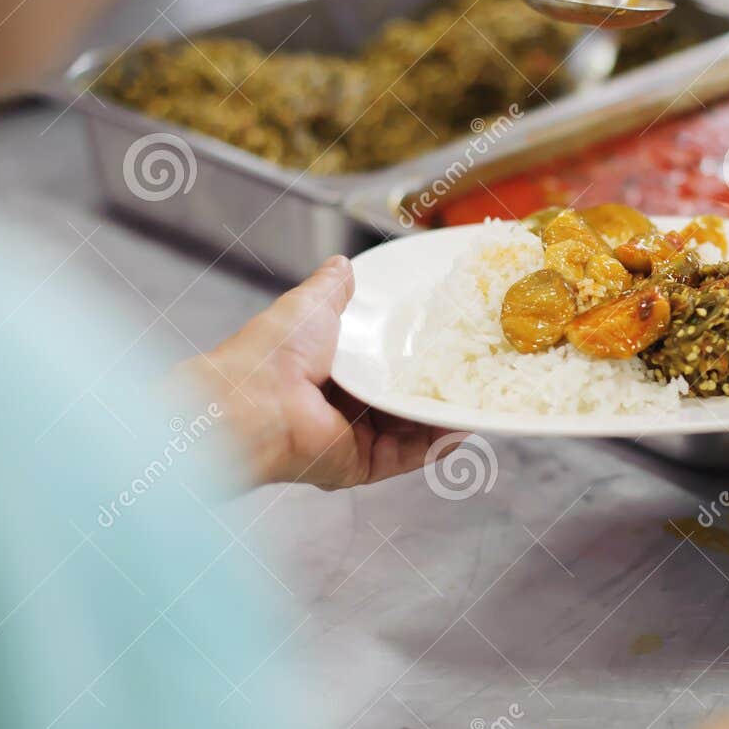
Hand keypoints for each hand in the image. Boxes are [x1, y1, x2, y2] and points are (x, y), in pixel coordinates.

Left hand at [179, 256, 459, 489]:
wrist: (253, 403)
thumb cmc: (272, 353)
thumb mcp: (310, 306)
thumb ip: (332, 289)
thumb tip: (343, 264)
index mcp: (328, 370)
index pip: (377, 364)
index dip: (408, 352)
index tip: (441, 339)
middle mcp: (340, 407)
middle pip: (398, 398)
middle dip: (432, 385)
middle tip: (468, 366)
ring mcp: (352, 438)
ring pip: (410, 428)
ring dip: (441, 414)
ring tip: (475, 394)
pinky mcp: (361, 464)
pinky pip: (408, 456)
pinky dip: (436, 444)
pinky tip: (461, 427)